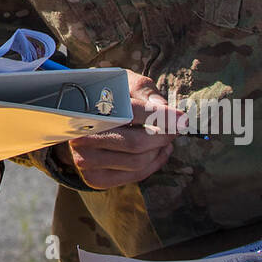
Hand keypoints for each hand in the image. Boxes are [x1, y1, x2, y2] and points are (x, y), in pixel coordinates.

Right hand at [53, 73, 184, 189]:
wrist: (79, 122)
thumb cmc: (106, 96)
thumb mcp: (121, 83)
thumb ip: (144, 91)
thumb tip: (164, 108)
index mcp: (86, 108)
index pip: (129, 113)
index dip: (160, 116)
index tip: (182, 118)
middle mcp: (81, 137)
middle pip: (135, 143)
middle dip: (163, 136)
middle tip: (178, 128)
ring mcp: (86, 161)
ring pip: (137, 162)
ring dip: (159, 151)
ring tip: (167, 138)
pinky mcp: (94, 179)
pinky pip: (134, 176)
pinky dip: (153, 165)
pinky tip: (159, 152)